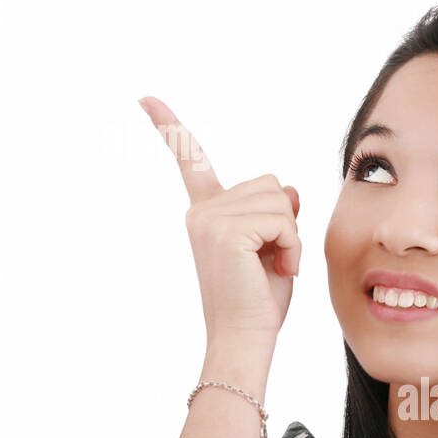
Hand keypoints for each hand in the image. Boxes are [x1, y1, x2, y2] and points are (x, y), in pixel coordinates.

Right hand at [139, 96, 301, 349]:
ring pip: (280, 199)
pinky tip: (278, 268)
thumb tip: (291, 190)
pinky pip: (283, 219)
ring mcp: (209, 219)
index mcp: (205, 212)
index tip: (145, 98)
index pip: (192, 161)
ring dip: (290, 236)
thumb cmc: (257, 300)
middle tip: (271, 259)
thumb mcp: (272, 244)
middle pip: (269, 183)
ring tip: (274, 266)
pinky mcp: (226, 230)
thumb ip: (275, 212)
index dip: (170, 127)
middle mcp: (201, 210)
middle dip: (285, 220)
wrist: (243, 338)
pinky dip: (291, 245)